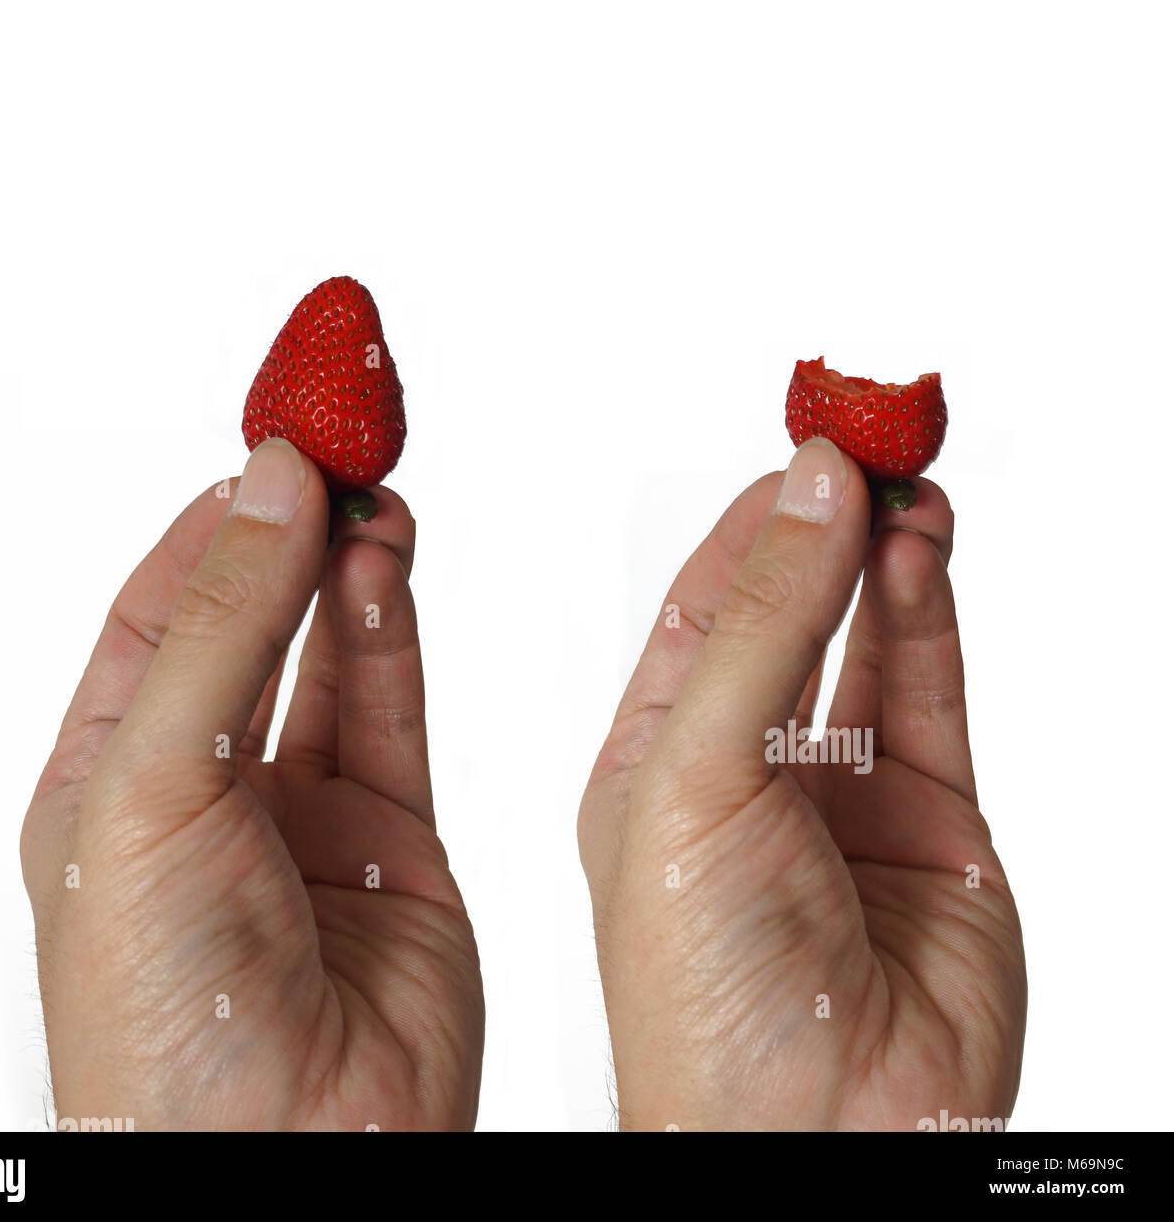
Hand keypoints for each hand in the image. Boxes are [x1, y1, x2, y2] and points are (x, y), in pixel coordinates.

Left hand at [22, 439, 482, 1129]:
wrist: (287, 1166)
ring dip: (350, 574)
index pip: (156, 620)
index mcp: (108, 788)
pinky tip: (391, 566)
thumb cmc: (161, 1023)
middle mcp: (206, 797)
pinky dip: (395, 632)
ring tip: (372, 500)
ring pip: (331, 661)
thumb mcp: (150, 789)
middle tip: (333, 452)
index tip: (262, 450)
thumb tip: (269, 488)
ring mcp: (304, 821)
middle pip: (251, 628)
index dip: (208, 529)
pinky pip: (393, 712)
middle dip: (287, 538)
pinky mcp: (396, 844)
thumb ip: (224, 630)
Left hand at [578, 438, 1025, 1130]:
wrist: (819, 1143)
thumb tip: (810, 489)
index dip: (744, 527)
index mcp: (655, 766)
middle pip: (788, 617)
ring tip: (898, 484)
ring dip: (881, 558)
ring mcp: (843, 799)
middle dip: (818, 531)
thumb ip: (762, 629)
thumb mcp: (694, 778)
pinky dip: (931, 614)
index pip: (699, 612)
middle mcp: (748, 775)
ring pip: (867, 643)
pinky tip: (922, 549)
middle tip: (856, 444)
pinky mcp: (932, 824)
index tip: (791, 450)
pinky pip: (929, 692)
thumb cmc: (701, 992)